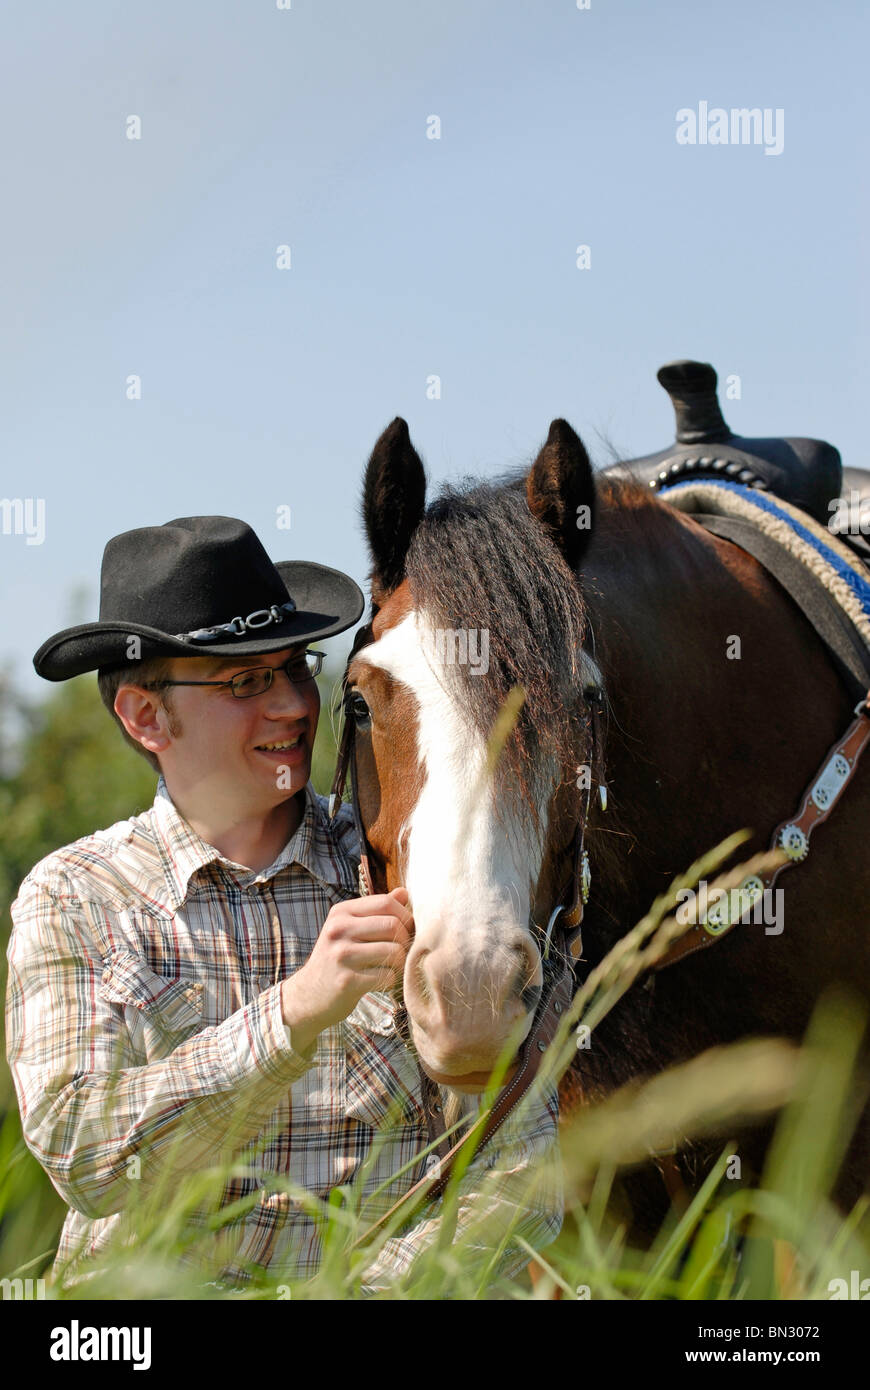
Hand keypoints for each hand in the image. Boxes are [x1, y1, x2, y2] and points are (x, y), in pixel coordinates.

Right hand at [280, 887, 412, 1053]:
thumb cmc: (337, 958)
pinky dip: (391, 980)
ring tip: (391, 967)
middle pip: (393, 925)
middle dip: (406, 940)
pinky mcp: (347, 981)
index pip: (385, 902)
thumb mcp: (349, 928)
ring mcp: (341, 956)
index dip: (405, 915)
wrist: (309, 995)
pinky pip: (387, 975)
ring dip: (400, 963)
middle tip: (402, 951)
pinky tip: (380, 981)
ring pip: (394, 951)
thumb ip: (376, 910)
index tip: (407, 930)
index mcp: (340, 913)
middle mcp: (338, 930)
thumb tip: (404, 892)